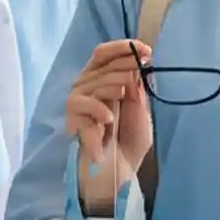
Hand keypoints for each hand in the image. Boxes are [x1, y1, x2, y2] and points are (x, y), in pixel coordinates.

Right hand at [65, 40, 153, 210]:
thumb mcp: (139, 109)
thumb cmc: (129, 141)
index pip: (105, 53)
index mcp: (103, 79)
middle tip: (132, 87)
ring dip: (114, 91)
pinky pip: (85, 104)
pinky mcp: (73, 118)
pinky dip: (100, 111)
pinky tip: (109, 122)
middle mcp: (87, 86)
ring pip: (97, 82)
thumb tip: (138, 63)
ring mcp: (79, 101)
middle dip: (124, 69)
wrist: (119, 171)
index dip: (124, 48)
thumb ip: (136, 86)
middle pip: (103, 64)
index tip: (146, 52)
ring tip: (119, 109)